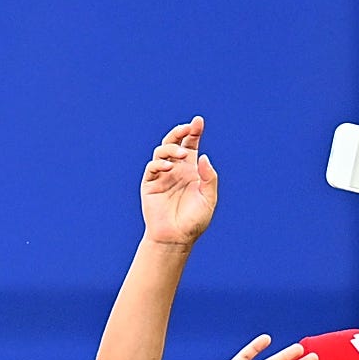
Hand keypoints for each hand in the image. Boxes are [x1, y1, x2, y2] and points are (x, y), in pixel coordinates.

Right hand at [140, 116, 218, 246]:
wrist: (176, 238)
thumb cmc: (194, 220)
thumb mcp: (209, 198)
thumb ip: (209, 177)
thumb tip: (203, 157)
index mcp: (191, 169)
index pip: (191, 144)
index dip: (194, 132)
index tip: (198, 121)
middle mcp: (175, 169)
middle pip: (174, 143)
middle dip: (179, 132)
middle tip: (187, 128)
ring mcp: (162, 176)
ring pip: (161, 152)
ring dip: (171, 148)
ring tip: (181, 154)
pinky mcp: (150, 185)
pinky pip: (151, 168)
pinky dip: (159, 163)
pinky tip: (169, 167)